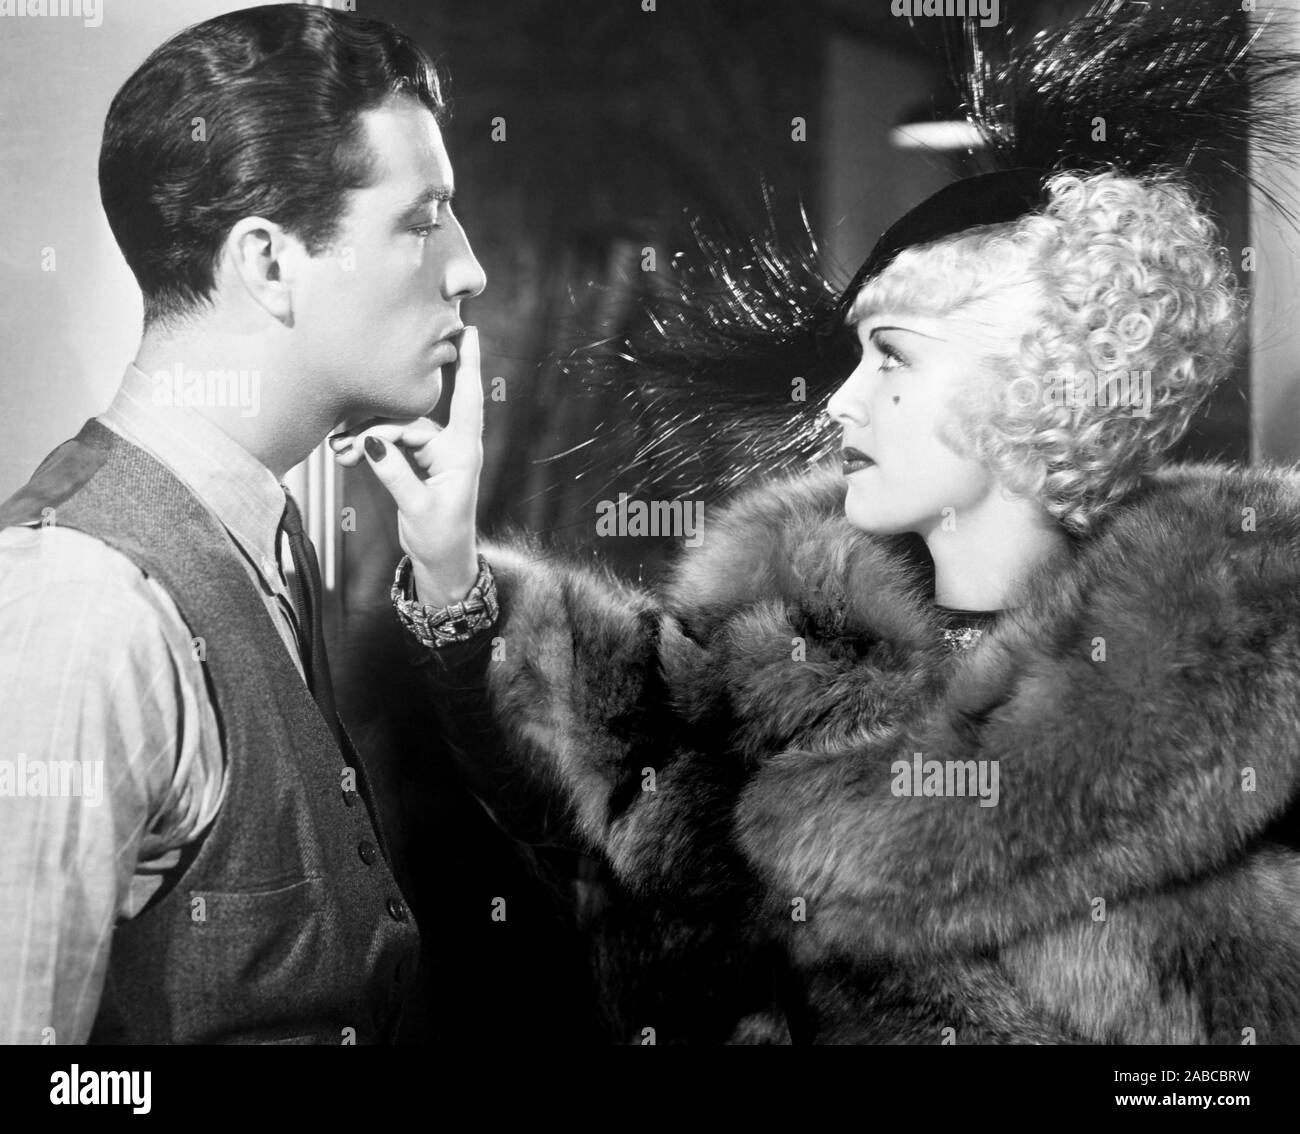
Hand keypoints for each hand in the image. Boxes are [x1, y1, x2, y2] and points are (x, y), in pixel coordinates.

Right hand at [329, 326, 482, 604]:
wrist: (443, 563)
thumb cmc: (441, 538)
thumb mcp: (418, 508)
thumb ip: (396, 474)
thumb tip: (372, 443)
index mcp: (462, 453)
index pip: (466, 400)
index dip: (468, 365)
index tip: (471, 332)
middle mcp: (451, 447)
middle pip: (410, 418)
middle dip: (376, 426)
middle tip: (343, 440)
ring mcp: (435, 453)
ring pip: (395, 430)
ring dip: (367, 439)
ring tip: (340, 452)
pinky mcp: (419, 462)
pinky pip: (391, 445)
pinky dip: (370, 449)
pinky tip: (347, 455)